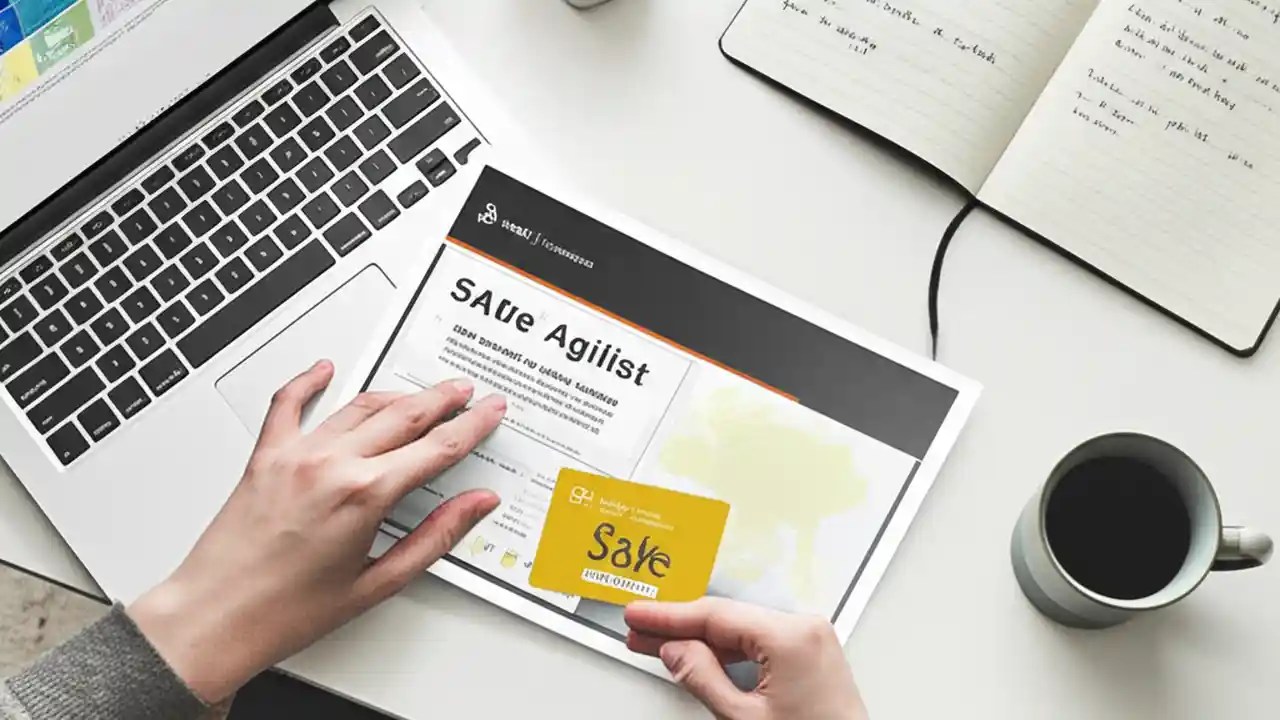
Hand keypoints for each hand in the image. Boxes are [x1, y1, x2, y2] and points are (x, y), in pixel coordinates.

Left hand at [127, 361, 505, 702]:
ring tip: (421, 391)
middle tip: (467, 391)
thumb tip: (474, 505)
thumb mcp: (378, 583)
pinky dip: (308, 382)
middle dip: (443, 399)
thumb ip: (434, 537)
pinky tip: (322, 370)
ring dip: (398, 394)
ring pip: (359, 406)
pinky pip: (287, 405)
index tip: (490, 411)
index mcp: (364, 496)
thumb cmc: (286, 612)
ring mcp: (295, 455)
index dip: (472, 425)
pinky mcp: (265, 457)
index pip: (437, 448)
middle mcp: (331, 465)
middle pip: (404, 415)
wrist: (214, 619)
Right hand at [625, 598, 867, 719]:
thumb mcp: (744, 719)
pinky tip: (700, 656)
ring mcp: (811, 640)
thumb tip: (676, 650)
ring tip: (661, 647)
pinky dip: (728, 652)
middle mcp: (805, 629)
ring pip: (741, 631)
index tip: (639, 616)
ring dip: (701, 640)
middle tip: (640, 631)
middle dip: (679, 628)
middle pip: (727, 619)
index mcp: (791, 636)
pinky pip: (759, 644)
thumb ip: (703, 678)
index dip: (669, 616)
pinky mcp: (811, 655)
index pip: (715, 614)